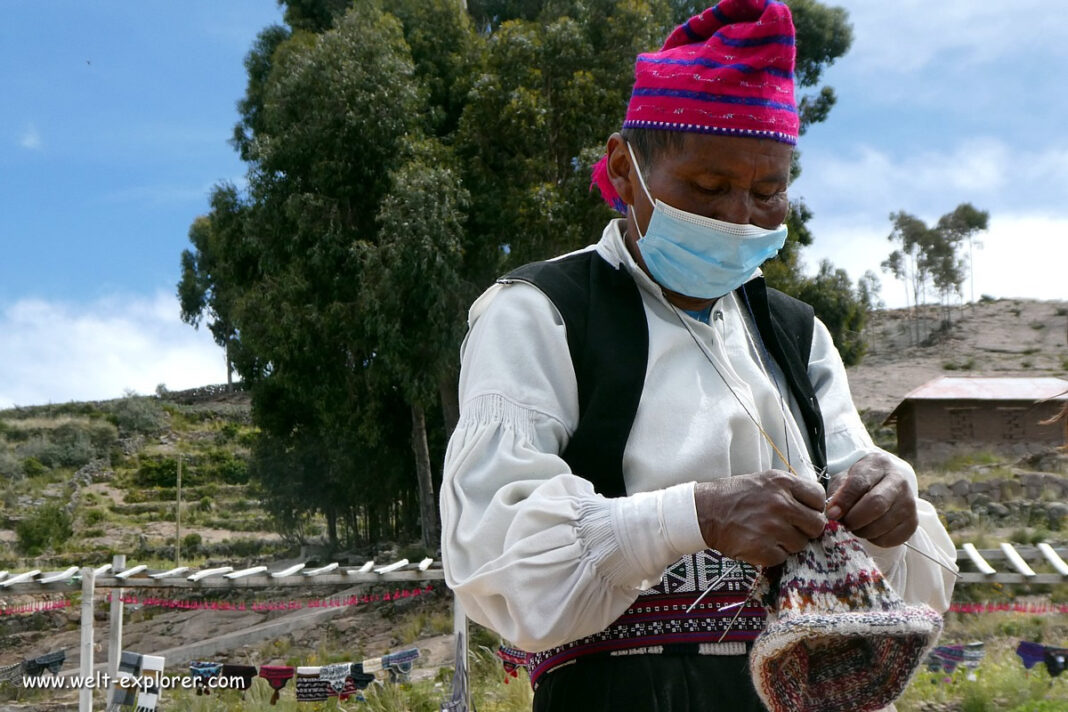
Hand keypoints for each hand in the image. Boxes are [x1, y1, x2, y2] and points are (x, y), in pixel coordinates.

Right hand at [695, 470, 826, 566]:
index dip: (814, 508)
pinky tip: (759, 543)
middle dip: (806, 529)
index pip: (819, 498)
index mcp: (782, 482)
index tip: (805, 512)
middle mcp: (780, 503)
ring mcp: (772, 527)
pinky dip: (772, 554)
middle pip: (816, 525)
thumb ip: (791, 491)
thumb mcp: (764, 481)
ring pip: (800, 544)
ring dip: (788, 543)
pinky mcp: (762, 548)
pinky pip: (782, 558)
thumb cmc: (734, 496)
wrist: (705, 511)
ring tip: (769, 534)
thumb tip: (817, 507)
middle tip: (790, 528)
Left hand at [826, 452, 917, 547]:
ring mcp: (909, 501)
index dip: (843, 501)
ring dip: (863, 531)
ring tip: (856, 526)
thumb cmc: (857, 484)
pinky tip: (870, 531)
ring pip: (883, 524)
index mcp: (878, 464)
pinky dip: (875, 540)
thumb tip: (833, 513)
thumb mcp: (843, 480)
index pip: (860, 483)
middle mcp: (898, 480)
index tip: (832, 514)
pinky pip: (891, 538)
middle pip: (876, 504)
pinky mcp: (913, 522)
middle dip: (854, 519)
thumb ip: (837, 493)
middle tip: (844, 523)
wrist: (882, 489)